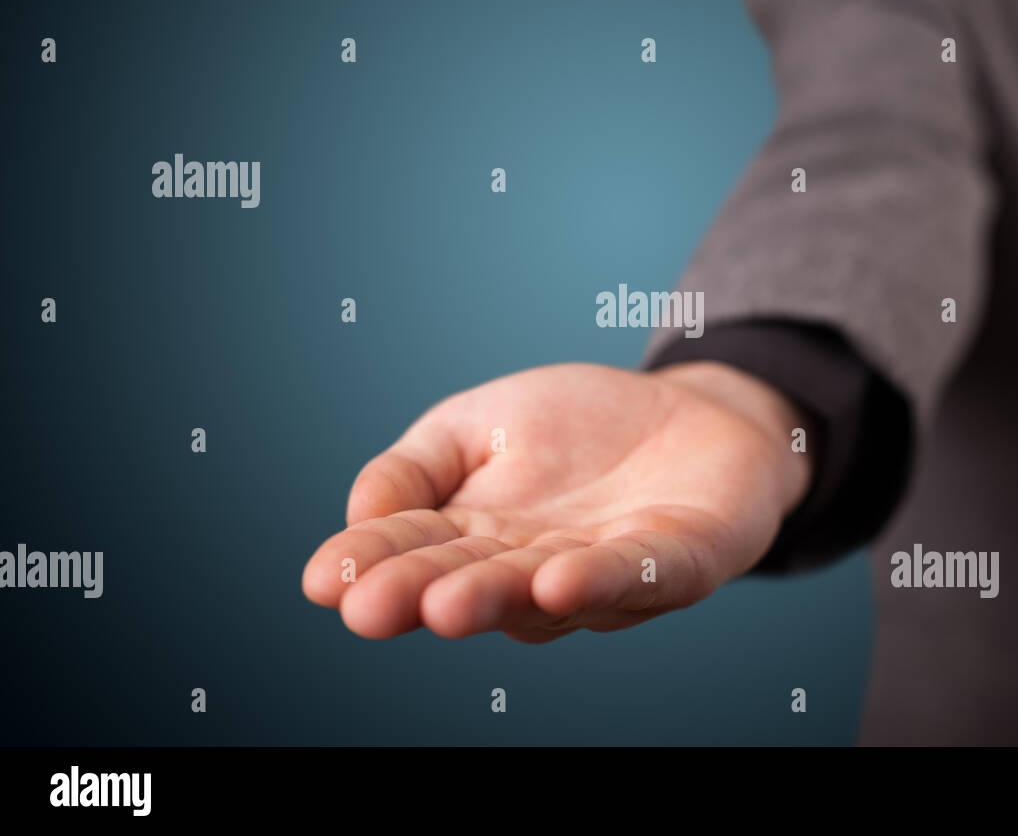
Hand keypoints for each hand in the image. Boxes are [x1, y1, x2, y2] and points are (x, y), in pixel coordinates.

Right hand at [302, 361, 811, 642]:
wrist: (691, 412)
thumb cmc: (577, 427)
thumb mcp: (478, 424)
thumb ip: (416, 467)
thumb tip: (359, 512)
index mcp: (477, 537)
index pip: (415, 551)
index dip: (371, 564)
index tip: (323, 579)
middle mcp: (533, 569)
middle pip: (471, 583)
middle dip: (421, 594)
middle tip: (369, 608)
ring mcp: (605, 571)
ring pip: (547, 593)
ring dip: (499, 599)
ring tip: (447, 605)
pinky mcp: (679, 562)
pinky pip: (640, 576)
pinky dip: (602, 580)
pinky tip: (560, 580)